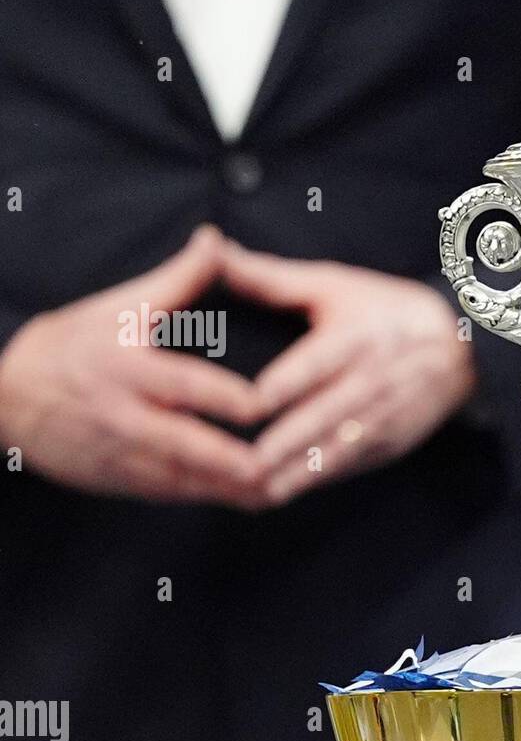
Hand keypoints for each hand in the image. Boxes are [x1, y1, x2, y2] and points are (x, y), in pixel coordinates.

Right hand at [0, 226, 264, 504]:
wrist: (4, 396)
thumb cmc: (73, 344)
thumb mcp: (120, 306)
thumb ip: (178, 280)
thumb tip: (216, 239)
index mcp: (125, 365)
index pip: (180, 382)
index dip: (220, 396)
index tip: (260, 405)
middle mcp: (121, 413)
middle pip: (180, 442)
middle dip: (225, 460)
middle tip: (270, 469)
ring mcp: (118, 452)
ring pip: (178, 478)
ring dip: (224, 489)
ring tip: (273, 493)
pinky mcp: (116, 479)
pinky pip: (166, 494)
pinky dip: (204, 498)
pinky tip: (244, 501)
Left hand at [221, 242, 475, 504]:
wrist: (462, 347)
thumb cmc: (385, 311)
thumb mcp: (334, 285)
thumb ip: (270, 278)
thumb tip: (212, 249)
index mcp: (355, 337)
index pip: (312, 367)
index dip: (278, 390)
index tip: (241, 408)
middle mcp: (372, 381)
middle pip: (319, 419)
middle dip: (278, 447)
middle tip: (233, 467)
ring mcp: (384, 418)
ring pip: (332, 452)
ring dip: (292, 475)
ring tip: (249, 493)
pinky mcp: (389, 444)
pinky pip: (348, 467)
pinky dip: (314, 481)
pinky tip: (280, 494)